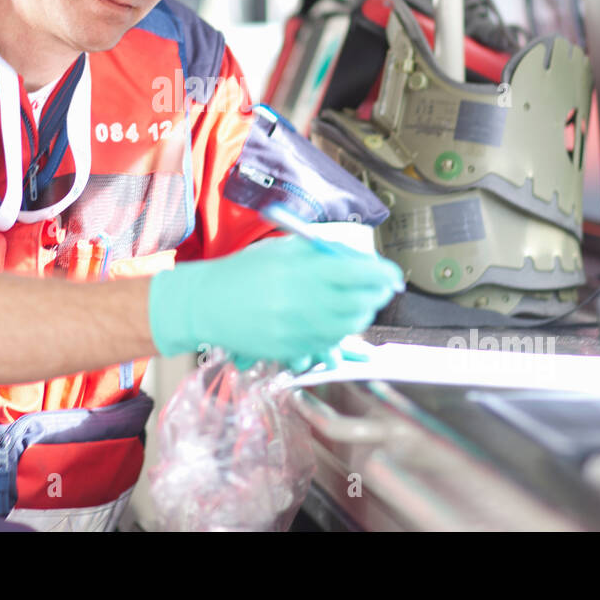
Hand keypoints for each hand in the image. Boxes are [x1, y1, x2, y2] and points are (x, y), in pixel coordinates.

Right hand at [148, 235, 402, 370]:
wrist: (207, 303)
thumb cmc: (247, 270)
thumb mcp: (286, 249)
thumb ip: (326, 254)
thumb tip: (365, 262)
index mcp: (305, 271)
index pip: (362, 274)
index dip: (384, 274)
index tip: (392, 274)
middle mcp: (305, 303)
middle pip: (362, 305)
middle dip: (375, 296)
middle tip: (376, 287)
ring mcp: (299, 331)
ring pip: (350, 328)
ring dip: (359, 315)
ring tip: (352, 301)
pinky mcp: (292, 350)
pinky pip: (330, 344)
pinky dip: (338, 332)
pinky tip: (331, 319)